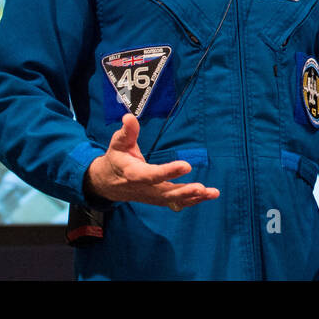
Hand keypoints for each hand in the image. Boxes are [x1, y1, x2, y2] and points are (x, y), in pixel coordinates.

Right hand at [84, 113, 218, 210]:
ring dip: (193, 197)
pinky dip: (193, 200)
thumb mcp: (118, 144)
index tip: (186, 166)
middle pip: (165, 192)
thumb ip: (127, 132)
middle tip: (201, 187)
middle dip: (184, 191)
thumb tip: (129, 117)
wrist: (107, 183)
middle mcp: (144, 188)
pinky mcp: (158, 198)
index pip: (151, 175)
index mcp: (133, 174)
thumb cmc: (116, 159)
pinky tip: (209, 195)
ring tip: (212, 192)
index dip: (168, 171)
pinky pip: (176, 202)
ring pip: (173, 199)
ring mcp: (152, 196)